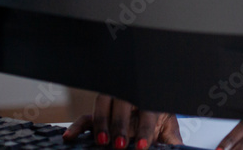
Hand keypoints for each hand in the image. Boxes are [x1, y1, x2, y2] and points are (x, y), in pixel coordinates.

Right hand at [63, 93, 181, 148]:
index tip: (142, 145)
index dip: (145, 129)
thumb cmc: (158, 116)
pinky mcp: (100, 111)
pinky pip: (87, 115)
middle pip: (124, 103)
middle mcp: (131, 97)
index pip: (148, 110)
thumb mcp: (168, 126)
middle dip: (121, 125)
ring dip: (102, 122)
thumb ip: (172, 139)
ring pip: (104, 103)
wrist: (151, 102)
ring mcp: (114, 102)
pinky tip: (71, 137)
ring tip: (103, 141)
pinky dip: (78, 125)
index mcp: (151, 99)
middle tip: (121, 145)